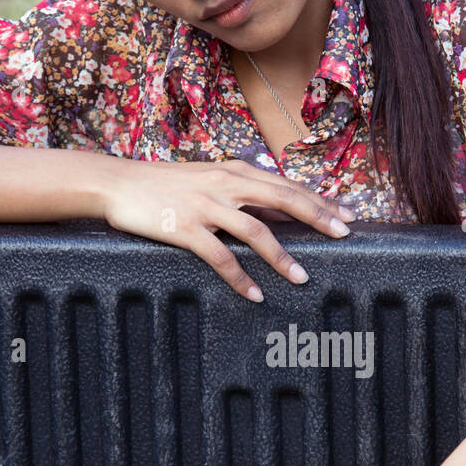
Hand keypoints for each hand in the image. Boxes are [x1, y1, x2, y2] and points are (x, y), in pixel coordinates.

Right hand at [101, 157, 354, 299]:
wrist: (117, 183)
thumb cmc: (165, 184)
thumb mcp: (210, 180)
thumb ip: (245, 193)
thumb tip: (281, 211)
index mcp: (236, 172)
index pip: (288, 185)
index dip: (321, 201)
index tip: (348, 216)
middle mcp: (226, 185)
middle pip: (283, 200)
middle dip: (317, 217)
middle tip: (343, 235)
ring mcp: (206, 206)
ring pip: (256, 231)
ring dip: (282, 256)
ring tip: (302, 277)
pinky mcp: (185, 228)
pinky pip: (220, 257)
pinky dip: (240, 277)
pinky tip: (255, 293)